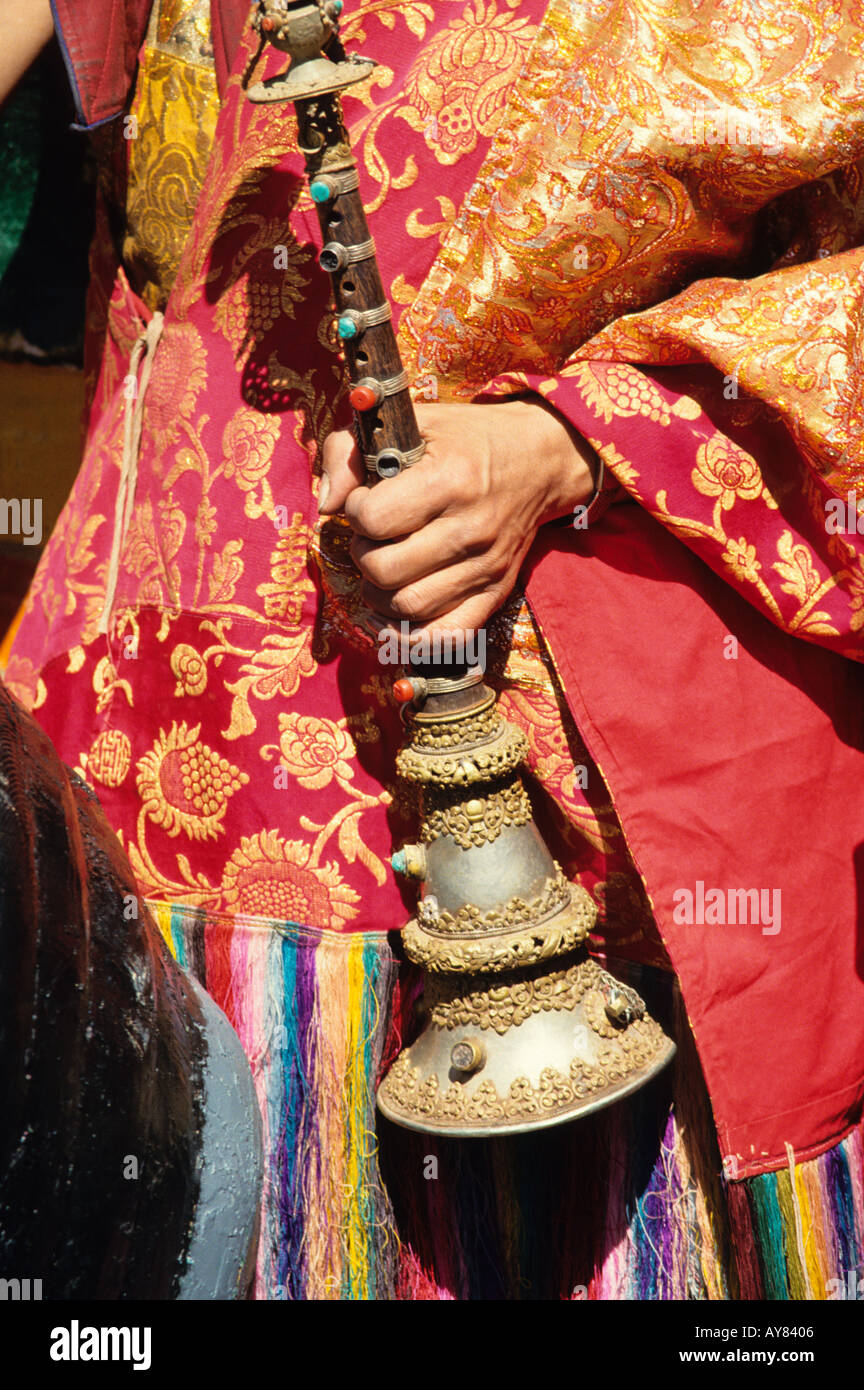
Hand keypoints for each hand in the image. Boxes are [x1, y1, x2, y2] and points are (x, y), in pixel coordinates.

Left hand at [318, 398, 597, 637]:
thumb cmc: (467, 440)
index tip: (366, 500)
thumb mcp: (410, 423)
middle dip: (362, 554)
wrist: (540, 460)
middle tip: (372, 537)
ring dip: (377, 594)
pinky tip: (393, 614)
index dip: (355, 511)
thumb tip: (327, 507)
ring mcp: (486, 568)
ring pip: (407, 608)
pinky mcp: (495, 593)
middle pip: (384, 570)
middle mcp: (471, 529)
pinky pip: (446, 637)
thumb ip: (351, 451)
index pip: (374, 519)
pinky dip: (411, 637)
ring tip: (383, 568)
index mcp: (450, 479)